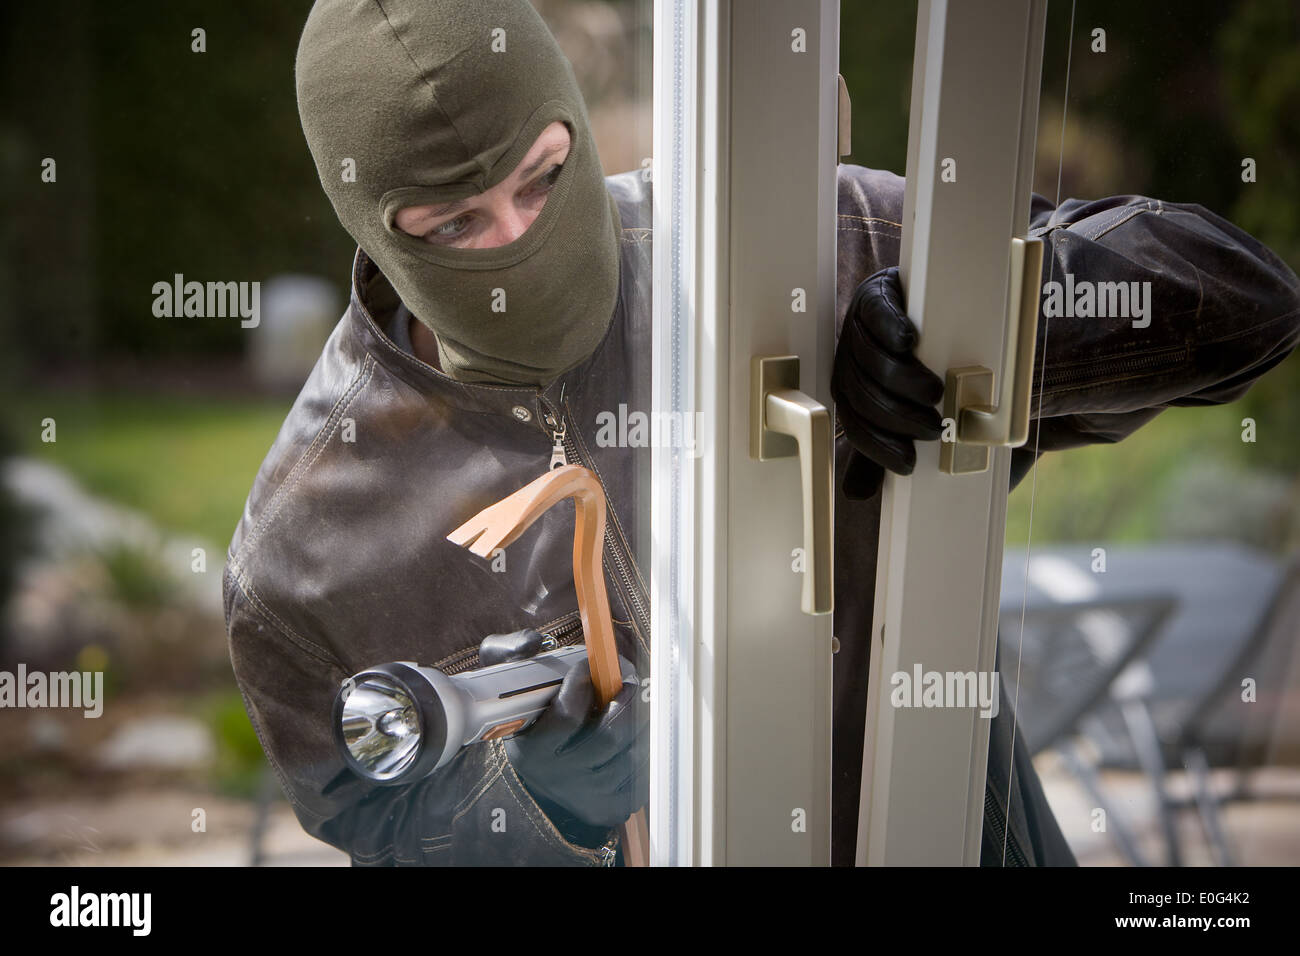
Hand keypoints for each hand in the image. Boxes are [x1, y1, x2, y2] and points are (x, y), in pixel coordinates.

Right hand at [478, 630, 647, 828]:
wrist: (537, 784)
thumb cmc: (527, 724)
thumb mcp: (506, 686)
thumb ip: (509, 654)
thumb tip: (533, 641)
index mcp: (533, 752)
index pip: (567, 716)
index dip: (582, 683)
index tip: (587, 665)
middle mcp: (562, 779)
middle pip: (610, 736)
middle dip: (625, 701)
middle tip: (627, 680)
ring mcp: (591, 796)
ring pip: (633, 750)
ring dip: (638, 720)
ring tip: (630, 701)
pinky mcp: (614, 805)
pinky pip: (643, 768)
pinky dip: (642, 744)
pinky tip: (631, 731)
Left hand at [832, 266, 944, 499]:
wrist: (916, 307)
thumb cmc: (909, 367)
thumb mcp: (892, 407)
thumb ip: (878, 446)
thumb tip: (854, 496)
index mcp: (848, 392)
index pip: (856, 426)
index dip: (879, 449)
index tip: (909, 464)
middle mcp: (847, 363)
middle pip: (864, 395)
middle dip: (898, 418)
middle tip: (933, 429)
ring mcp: (857, 328)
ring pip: (871, 359)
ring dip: (902, 380)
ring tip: (933, 392)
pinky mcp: (873, 296)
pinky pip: (876, 313)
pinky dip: (891, 327)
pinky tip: (909, 340)